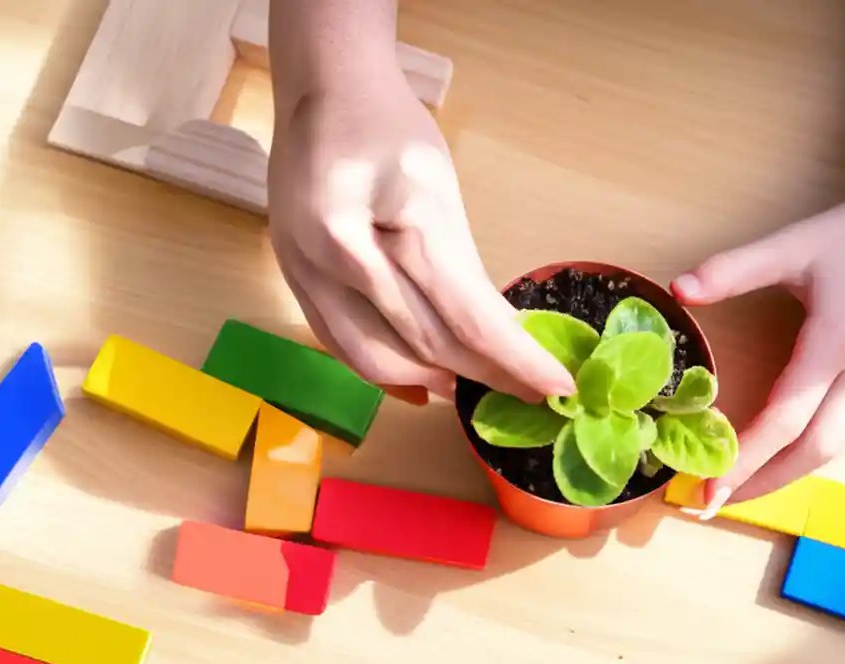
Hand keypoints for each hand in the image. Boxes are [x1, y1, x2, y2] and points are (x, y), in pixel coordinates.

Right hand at [267, 61, 574, 401]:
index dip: (513, 360)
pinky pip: (338, 344)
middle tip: (527, 394)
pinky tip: (418, 383)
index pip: (466, 313)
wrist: (320, 88)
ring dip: (432, 381)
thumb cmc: (388, 124)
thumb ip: (461, 264)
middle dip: (482, 375)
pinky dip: (382, 371)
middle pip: (423, 342)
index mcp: (395, 216)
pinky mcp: (291, 277)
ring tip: (475, 388)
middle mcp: (340, 252)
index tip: (553, 386)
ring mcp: (305, 269)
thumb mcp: (440, 184)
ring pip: (375, 358)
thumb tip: (494, 338)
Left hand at [672, 180, 844, 511]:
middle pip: (815, 450)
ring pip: (842, 445)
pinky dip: (828, 449)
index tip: (709, 489)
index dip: (745, 460)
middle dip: (765, 482)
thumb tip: (677, 289)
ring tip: (753, 485)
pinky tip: (804, 452)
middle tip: (718, 502)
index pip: (784, 421)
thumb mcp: (790, 245)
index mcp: (833, 345)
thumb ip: (732, 269)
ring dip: (796, 472)